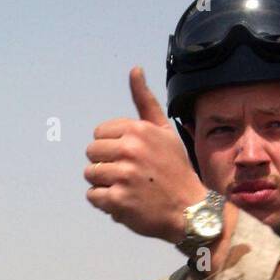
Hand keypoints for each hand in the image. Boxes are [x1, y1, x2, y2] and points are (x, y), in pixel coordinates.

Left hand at [84, 67, 207, 242]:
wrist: (190, 209)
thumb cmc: (174, 168)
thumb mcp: (163, 130)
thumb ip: (145, 101)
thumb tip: (134, 69)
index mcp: (138, 130)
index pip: (99, 134)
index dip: (112, 147)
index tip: (131, 156)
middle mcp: (130, 150)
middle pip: (91, 153)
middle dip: (106, 164)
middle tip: (130, 174)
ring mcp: (123, 176)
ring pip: (90, 174)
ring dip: (105, 183)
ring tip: (128, 187)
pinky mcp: (118, 200)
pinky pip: (93, 196)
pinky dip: (105, 202)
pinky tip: (125, 201)